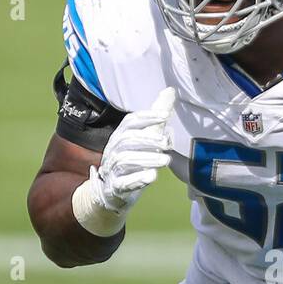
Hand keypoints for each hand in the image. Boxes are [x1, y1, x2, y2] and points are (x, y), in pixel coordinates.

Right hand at [72, 87, 174, 234]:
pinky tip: (152, 177)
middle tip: (167, 143)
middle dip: (148, 139)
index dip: (147, 117)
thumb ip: (156, 119)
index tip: (164, 115)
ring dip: (147, 159)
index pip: (130, 121)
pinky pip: (124, 182)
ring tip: (165, 160)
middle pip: (128, 140)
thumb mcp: (144, 139)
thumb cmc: (132, 161)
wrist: (112, 192)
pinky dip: (138, 179)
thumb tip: (170, 91)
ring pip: (126, 160)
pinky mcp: (115, 187)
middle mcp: (114, 149)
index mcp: (121, 136)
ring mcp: (113, 168)